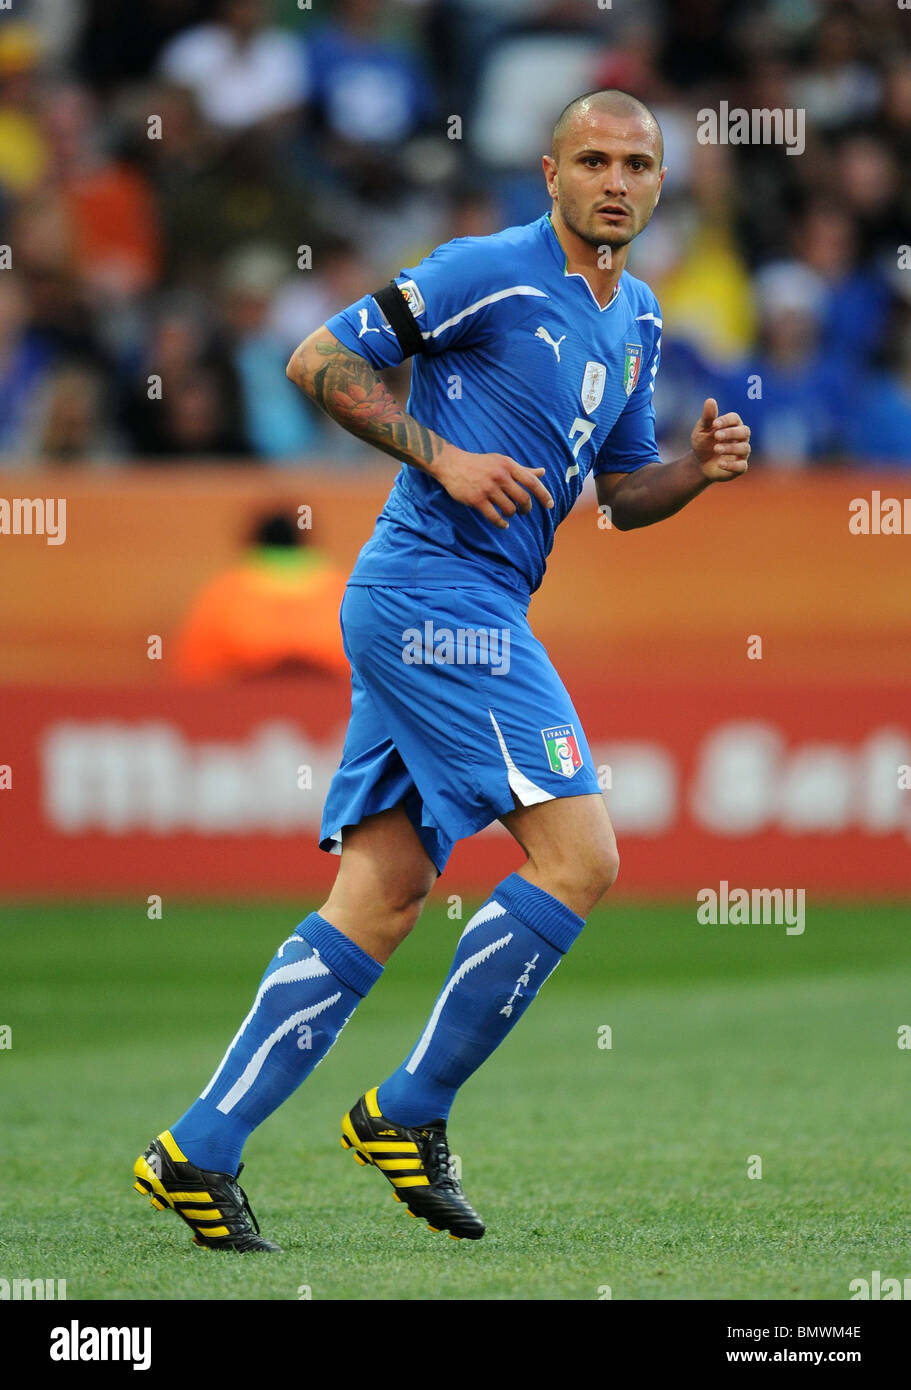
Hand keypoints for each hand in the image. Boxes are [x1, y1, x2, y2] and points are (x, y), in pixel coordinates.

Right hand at [435, 445, 553, 528]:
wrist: (452, 464)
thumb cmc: (480, 464)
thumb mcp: (502, 462)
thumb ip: (523, 469)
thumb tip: (543, 472)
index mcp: (509, 465)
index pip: (532, 482)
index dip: (544, 495)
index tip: (550, 505)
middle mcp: (500, 476)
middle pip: (523, 498)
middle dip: (526, 509)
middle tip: (524, 511)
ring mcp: (488, 488)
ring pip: (510, 509)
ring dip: (512, 515)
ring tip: (508, 513)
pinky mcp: (477, 499)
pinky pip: (494, 517)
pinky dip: (501, 523)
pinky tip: (503, 524)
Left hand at [691, 398, 750, 481]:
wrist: (699, 463)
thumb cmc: (703, 443)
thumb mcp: (702, 430)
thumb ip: (707, 417)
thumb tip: (710, 400)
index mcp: (732, 425)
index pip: (735, 419)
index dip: (726, 420)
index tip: (714, 424)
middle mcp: (741, 438)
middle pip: (744, 432)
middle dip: (731, 433)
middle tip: (716, 436)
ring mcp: (741, 453)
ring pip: (744, 448)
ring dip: (730, 448)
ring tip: (716, 449)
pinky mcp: (739, 467)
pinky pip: (742, 466)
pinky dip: (732, 465)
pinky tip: (720, 463)